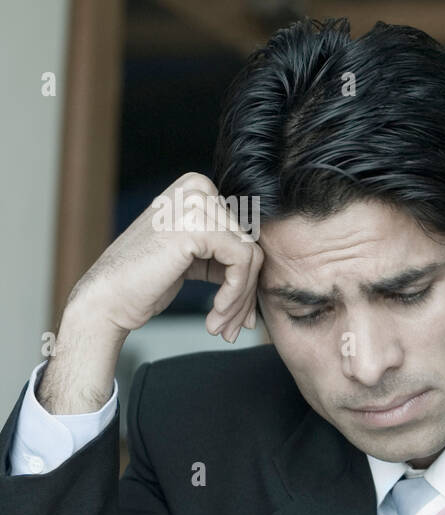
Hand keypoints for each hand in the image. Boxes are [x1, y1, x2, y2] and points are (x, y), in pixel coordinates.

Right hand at [70, 172, 262, 342]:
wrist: (106, 298)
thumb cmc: (147, 281)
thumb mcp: (196, 256)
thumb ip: (228, 251)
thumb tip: (268, 268)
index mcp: (198, 188)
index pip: (246, 234)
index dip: (247, 278)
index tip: (236, 313)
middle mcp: (198, 187)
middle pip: (252, 245)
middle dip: (245, 293)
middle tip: (232, 327)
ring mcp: (196, 202)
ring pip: (251, 257)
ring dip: (240, 300)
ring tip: (222, 327)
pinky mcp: (198, 225)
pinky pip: (242, 262)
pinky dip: (235, 295)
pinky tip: (215, 314)